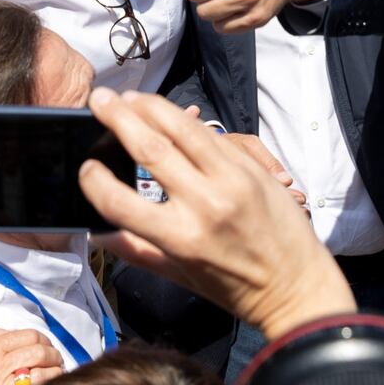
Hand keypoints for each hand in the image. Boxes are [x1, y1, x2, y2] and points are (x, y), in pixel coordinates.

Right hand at [0, 326, 63, 384]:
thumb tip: (11, 333)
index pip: (31, 336)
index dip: (44, 339)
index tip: (47, 345)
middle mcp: (0, 366)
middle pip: (41, 354)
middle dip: (54, 356)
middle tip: (56, 361)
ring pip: (42, 378)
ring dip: (54, 376)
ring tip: (56, 377)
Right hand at [81, 88, 354, 338]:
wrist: (296, 286)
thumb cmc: (234, 287)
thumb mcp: (179, 276)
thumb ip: (136, 251)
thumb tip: (96, 233)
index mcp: (180, 238)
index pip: (121, 202)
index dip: (95, 181)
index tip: (86, 168)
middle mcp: (205, 204)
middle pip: (151, 148)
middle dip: (118, 119)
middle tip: (98, 99)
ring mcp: (232, 180)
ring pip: (184, 129)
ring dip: (152, 106)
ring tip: (129, 97)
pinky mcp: (252, 167)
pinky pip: (211, 136)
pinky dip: (185, 121)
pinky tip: (168, 114)